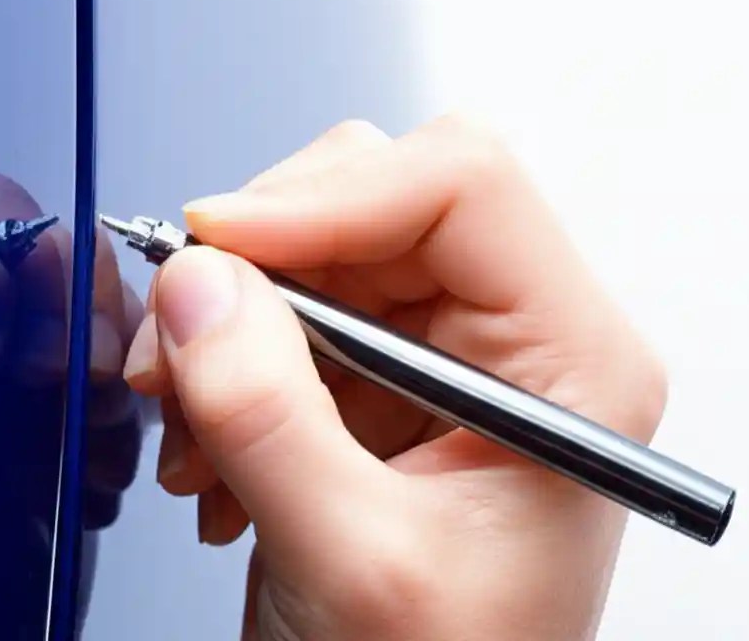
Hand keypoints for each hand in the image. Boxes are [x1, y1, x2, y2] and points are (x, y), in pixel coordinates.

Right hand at [124, 115, 666, 639]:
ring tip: (195, 439)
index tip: (214, 246)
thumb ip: (266, 414)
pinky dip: (218, 371)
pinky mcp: (373, 387)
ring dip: (222, 330)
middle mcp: (513, 341)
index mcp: (570, 364)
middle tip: (178, 345)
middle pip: (369, 201)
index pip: (460, 187)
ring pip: (307, 253)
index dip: (325, 197)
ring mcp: (438, 359)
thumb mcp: (350, 560)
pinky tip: (212, 460)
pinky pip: (277, 314)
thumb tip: (195, 282)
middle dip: (253, 268)